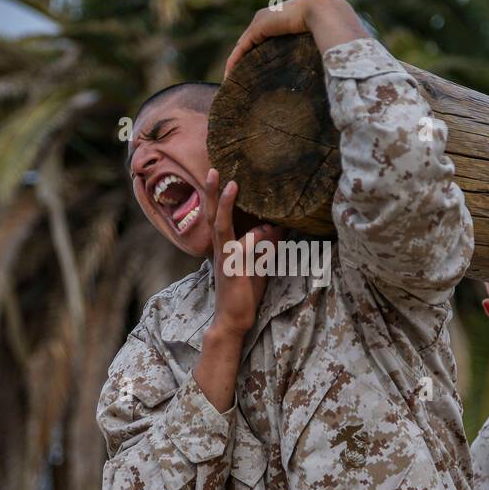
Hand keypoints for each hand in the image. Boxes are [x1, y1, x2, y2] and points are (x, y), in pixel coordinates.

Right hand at [204, 168, 284, 339]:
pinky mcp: (232, 271)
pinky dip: (251, 239)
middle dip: (211, 192)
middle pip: (212, 215)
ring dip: (224, 206)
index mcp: (224, 246)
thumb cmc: (244, 293)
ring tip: (230, 184)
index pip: (218, 216)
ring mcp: (224, 259)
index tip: (220, 174)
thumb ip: (267, 245)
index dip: (217, 196)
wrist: (234, 321)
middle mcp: (220, 249)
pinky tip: (265, 231)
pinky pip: (239, 251)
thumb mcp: (260, 265)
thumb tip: (278, 226)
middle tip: (214, 168)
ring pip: (221, 227)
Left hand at [224, 0, 367, 78]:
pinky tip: (229, 76)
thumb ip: (325, 54)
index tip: (255, 76)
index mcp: (286, 20)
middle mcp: (271, 18)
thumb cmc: (334, 29)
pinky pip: (242, 48)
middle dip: (244, 62)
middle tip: (237, 82)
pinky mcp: (259, 27)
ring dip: (236, 64)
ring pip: (245, 47)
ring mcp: (263, 21)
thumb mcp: (325, 43)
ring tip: (231, 83)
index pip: (267, 40)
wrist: (328, 12)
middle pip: (253, 44)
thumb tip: (338, 75)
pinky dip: (235, 62)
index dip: (259, 57)